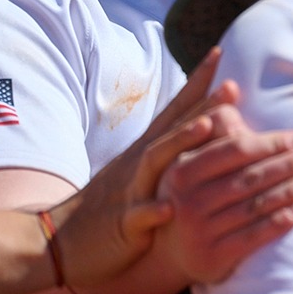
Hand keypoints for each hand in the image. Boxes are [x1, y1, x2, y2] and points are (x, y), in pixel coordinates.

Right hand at [45, 52, 259, 287]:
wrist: (61, 241)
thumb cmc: (110, 210)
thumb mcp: (139, 176)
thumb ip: (167, 153)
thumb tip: (202, 128)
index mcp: (145, 152)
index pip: (174, 110)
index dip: (197, 82)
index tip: (219, 52)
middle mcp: (138, 164)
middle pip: (172, 127)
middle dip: (202, 106)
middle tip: (232, 86)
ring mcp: (129, 191)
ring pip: (155, 162)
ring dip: (181, 142)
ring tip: (207, 127)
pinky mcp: (122, 223)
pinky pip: (137, 216)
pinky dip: (152, 211)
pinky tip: (169, 209)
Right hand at [149, 106, 292, 284]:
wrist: (172, 250)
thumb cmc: (192, 193)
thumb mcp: (191, 160)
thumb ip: (214, 128)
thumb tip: (232, 87)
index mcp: (182, 169)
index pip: (236, 150)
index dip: (272, 143)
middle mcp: (186, 200)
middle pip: (250, 177)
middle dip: (290, 164)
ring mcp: (198, 230)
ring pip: (256, 205)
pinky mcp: (211, 257)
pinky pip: (254, 236)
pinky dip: (281, 221)